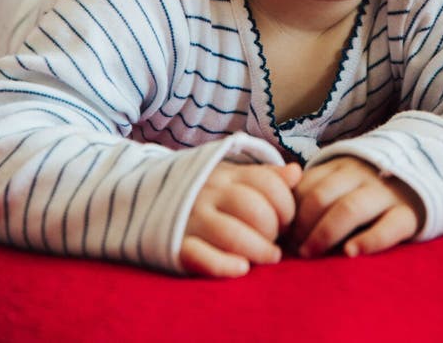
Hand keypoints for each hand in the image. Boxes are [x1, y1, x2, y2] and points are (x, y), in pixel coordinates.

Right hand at [180, 161, 301, 276]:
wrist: (146, 198)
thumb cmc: (205, 193)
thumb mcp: (233, 176)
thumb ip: (265, 176)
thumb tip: (296, 173)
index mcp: (227, 174)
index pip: (268, 183)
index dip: (287, 204)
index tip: (288, 220)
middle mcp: (210, 193)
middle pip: (254, 209)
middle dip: (273, 229)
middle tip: (276, 241)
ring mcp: (192, 219)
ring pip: (232, 234)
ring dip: (257, 249)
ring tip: (269, 257)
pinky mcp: (176, 245)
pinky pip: (201, 256)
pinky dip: (224, 265)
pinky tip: (242, 269)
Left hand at [292, 156, 423, 258]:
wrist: (428, 168)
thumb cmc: (372, 184)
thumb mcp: (344, 177)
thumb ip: (316, 188)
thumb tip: (279, 214)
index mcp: (341, 166)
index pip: (306, 186)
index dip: (290, 212)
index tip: (281, 235)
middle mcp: (361, 175)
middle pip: (321, 197)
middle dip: (302, 225)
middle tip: (294, 250)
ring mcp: (385, 192)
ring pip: (349, 208)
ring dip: (324, 233)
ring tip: (309, 255)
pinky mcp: (409, 213)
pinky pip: (388, 226)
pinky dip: (368, 240)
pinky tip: (350, 253)